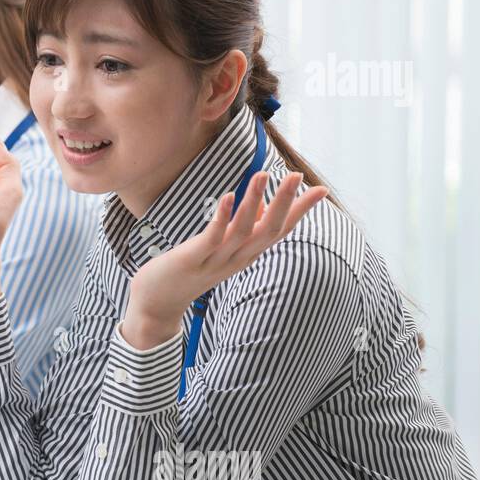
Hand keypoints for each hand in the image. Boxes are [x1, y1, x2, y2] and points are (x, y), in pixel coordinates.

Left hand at [120, 172, 329, 348]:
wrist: (157, 305)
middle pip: (269, 230)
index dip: (300, 211)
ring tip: (262, 175)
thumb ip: (239, 230)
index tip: (322, 190)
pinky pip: (212, 237)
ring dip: (254, 202)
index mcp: (246, 255)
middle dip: (285, 203)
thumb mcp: (220, 250)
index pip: (280, 230)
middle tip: (297, 175)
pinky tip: (228, 196)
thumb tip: (258, 205)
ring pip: (243, 231)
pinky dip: (222, 217)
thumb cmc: (189, 270)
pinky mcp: (192, 260)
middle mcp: (237, 259)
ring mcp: (216, 261)